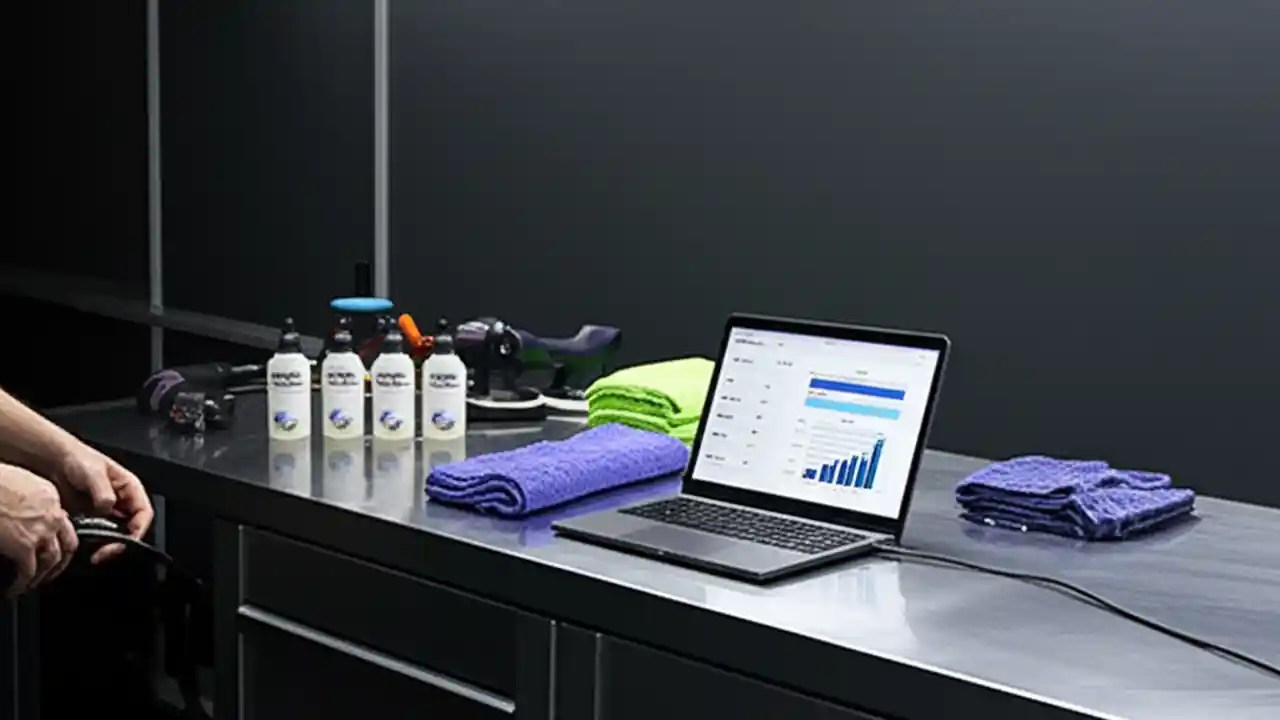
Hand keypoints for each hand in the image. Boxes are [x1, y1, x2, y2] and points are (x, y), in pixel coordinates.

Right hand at [0, 464, 77, 596]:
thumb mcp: (15, 484)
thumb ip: (26, 500)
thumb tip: (20, 517)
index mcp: (49, 496)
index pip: (62, 522)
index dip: (56, 538)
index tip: (47, 547)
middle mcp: (52, 514)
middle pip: (68, 543)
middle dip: (61, 562)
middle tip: (50, 572)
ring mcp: (41, 531)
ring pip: (52, 561)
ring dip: (43, 576)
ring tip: (30, 584)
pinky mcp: (24, 546)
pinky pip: (28, 571)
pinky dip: (22, 583)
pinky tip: (14, 589)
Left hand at [50, 444, 153, 563]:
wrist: (54, 461)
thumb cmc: (79, 459)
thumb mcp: (94, 474)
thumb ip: (103, 493)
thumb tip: (107, 509)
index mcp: (130, 489)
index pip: (144, 513)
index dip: (138, 529)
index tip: (126, 541)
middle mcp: (121, 502)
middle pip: (131, 528)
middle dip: (120, 542)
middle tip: (105, 551)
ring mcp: (107, 512)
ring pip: (115, 534)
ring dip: (105, 544)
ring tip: (93, 550)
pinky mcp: (91, 519)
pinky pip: (97, 534)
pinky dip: (91, 541)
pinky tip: (82, 541)